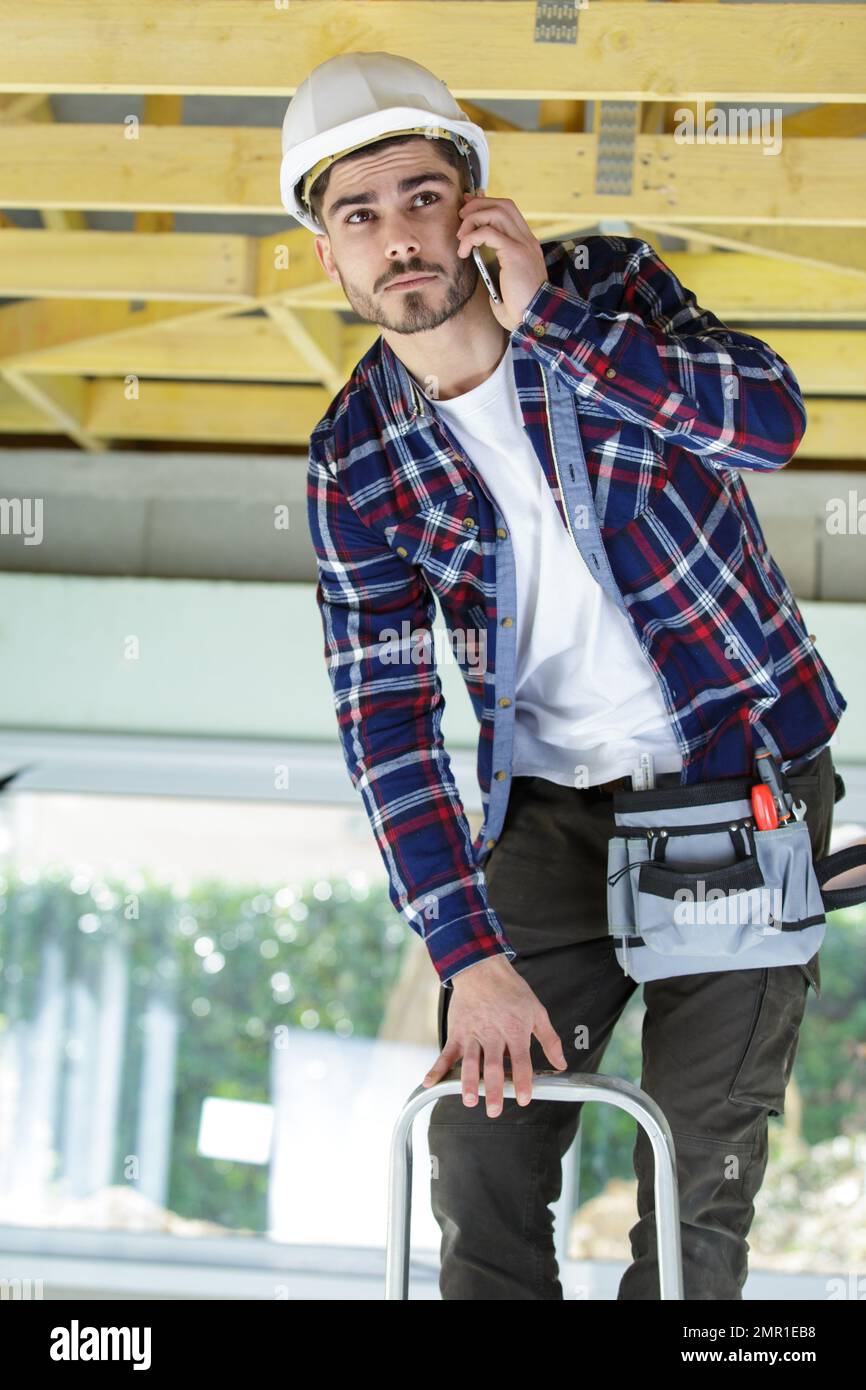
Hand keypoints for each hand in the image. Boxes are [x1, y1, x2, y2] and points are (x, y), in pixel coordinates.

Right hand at [421, 954, 567, 1117]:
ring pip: (469, 1061)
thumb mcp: (537, 1011)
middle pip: (493, 1066)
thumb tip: (561, 1063)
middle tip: (494, 1110)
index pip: (521, 1061)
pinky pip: (446, 1052)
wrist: (482, 968)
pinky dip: (437, 1068)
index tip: (524, 1098)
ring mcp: (472, 1033)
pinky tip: (430, 1083)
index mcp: (514, 1030)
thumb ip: (549, 1040)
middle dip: (493, 1090)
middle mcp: (492, 1034)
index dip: (522, 1081)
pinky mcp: (457, 1032)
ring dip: (468, 1082)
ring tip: (470, 1100)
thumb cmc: (511, 990)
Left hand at [456, 190, 548, 331]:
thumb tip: (480, 266)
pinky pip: (488, 233)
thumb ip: (496, 270)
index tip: (468, 209)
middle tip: (460, 218)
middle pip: (503, 205)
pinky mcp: (514, 253)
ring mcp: (523, 244)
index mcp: (527, 244)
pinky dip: (471, 237)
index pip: (508, 211)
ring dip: (474, 219)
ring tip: (461, 236)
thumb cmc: (520, 308)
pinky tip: (464, 251)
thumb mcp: (506, 284)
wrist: (535, 319)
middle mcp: (527, 240)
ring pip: (496, 212)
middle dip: (478, 206)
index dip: (486, 204)